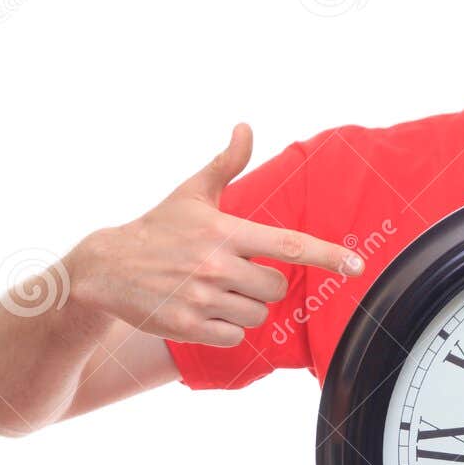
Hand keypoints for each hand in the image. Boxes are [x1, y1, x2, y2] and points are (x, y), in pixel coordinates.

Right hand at [69, 124, 362, 346]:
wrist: (106, 268)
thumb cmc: (158, 228)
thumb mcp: (192, 193)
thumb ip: (226, 164)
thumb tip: (246, 127)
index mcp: (224, 231)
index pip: (289, 245)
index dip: (328, 255)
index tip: (357, 265)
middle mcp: (215, 265)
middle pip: (275, 288)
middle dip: (262, 285)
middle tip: (234, 274)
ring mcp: (202, 298)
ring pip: (256, 315)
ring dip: (243, 308)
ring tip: (213, 291)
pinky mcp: (189, 326)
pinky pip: (234, 337)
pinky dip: (226, 328)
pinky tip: (202, 310)